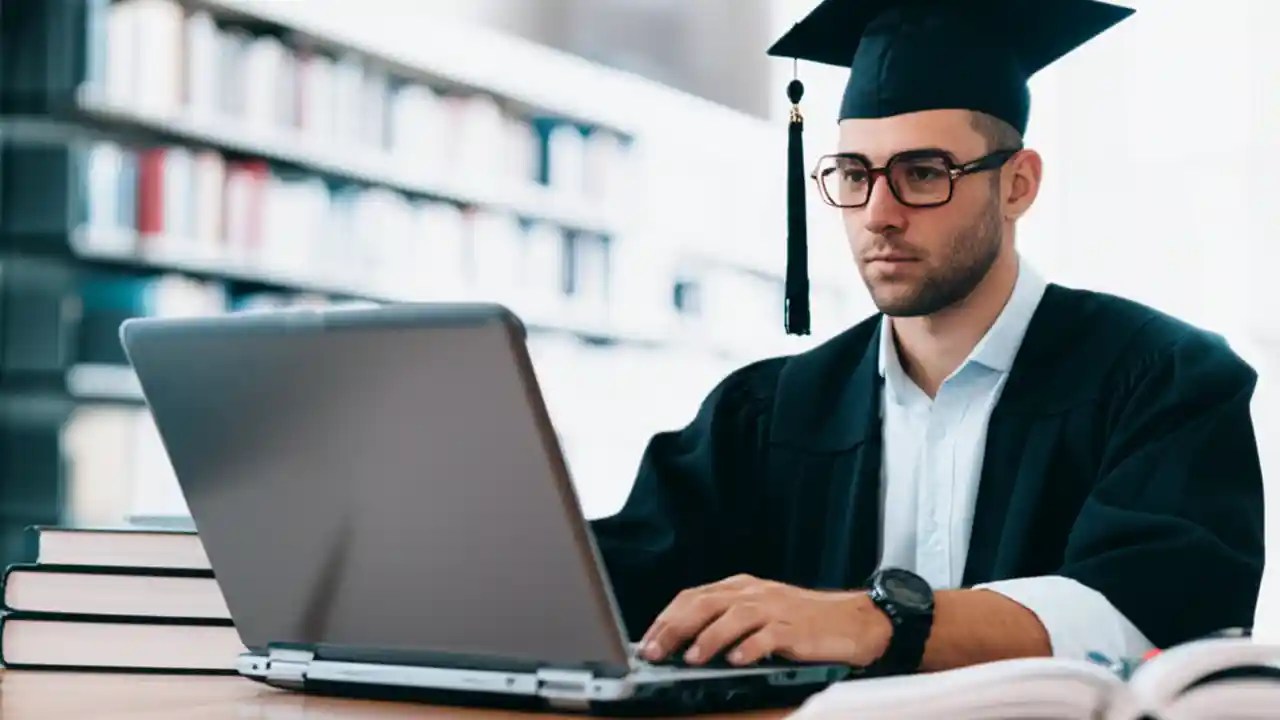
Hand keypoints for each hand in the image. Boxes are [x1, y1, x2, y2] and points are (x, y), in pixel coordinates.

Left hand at [639, 574, 892, 667]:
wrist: (853, 620)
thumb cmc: (803, 621)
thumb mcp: (759, 614)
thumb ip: (725, 622)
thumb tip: (684, 644)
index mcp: (741, 588)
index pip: (693, 597)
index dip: (666, 618)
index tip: (647, 642)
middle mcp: (754, 594)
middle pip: (706, 604)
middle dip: (676, 628)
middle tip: (656, 651)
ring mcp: (775, 609)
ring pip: (734, 616)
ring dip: (709, 637)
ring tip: (692, 658)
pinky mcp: (796, 628)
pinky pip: (769, 635)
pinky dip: (751, 647)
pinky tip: (736, 660)